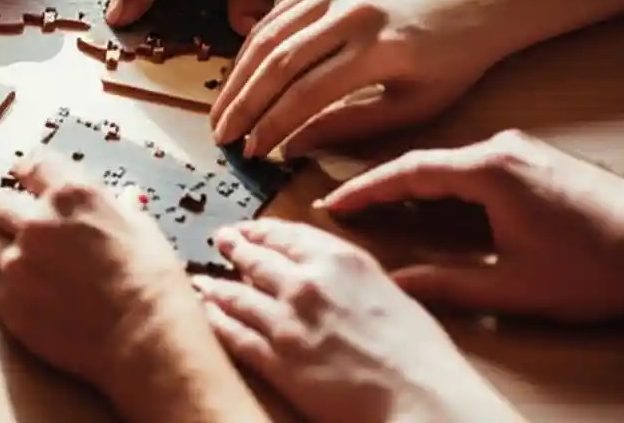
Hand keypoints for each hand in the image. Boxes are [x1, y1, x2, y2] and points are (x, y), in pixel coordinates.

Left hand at [0, 152, 217, 408]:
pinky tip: (6, 278)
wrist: (141, 335)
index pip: (34, 165)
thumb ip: (115, 209)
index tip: (20, 172)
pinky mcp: (6, 300)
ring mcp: (15, 262)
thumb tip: (120, 201)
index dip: (26, 168)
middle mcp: (35, 222)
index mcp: (71, 195)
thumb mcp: (140, 226)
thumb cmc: (150, 280)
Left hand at [195, 220, 519, 422]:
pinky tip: (208, 315)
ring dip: (216, 286)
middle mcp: (306, 282)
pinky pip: (233, 335)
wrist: (418, 396)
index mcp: (339, 259)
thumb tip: (335, 276)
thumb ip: (353, 277)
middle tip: (221, 241)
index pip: (286, 234)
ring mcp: (286, 320)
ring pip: (236, 295)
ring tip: (204, 280)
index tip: (249, 228)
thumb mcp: (390, 291)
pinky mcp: (275, 359)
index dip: (261, 230)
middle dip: (233, 248)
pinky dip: (216, 321)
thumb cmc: (419, 353)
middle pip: (255, 259)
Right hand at [212, 0, 507, 157]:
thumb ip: (350, 126)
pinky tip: (242, 73)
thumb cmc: (453, 63)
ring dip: (239, 74)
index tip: (250, 152)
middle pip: (279, 60)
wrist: (480, 0)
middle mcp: (353, 9)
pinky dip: (256, 44)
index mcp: (380, 47)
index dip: (272, 125)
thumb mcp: (411, 107)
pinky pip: (282, 10)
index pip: (307, 92)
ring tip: (223, 109)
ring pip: (271, 32)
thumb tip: (292, 146)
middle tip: (221, 135)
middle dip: (244, 102)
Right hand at [321, 130, 623, 320]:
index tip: (333, 203)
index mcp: (491, 170)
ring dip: (416, 184)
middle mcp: (503, 148)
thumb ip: (449, 284)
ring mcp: (523, 150)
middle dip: (383, 186)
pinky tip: (436, 204)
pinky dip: (446, 183)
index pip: (408, 171)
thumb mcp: (515, 286)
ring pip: (451, 162)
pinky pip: (475, 165)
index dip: (364, 189)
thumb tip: (400, 283)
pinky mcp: (538, 160)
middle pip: (425, 162)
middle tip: (347, 207)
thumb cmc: (600, 265)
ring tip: (382, 208)